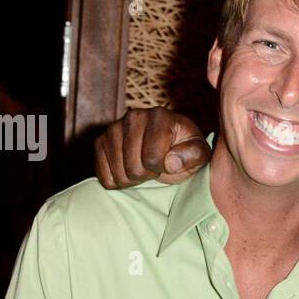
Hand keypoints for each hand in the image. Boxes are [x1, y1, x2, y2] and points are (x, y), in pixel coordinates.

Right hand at [94, 107, 208, 188]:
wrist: (166, 146)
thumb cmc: (184, 150)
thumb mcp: (198, 153)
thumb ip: (192, 156)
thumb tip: (170, 162)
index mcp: (160, 116)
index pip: (152, 157)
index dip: (162, 169)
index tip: (168, 163)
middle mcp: (133, 117)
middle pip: (133, 167)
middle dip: (147, 175)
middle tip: (155, 167)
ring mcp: (114, 128)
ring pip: (118, 173)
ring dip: (132, 179)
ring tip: (143, 167)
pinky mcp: (100, 142)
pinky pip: (103, 175)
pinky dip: (116, 181)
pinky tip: (128, 171)